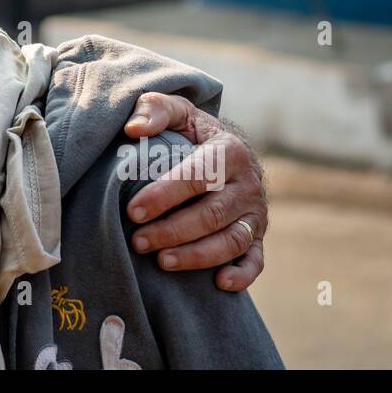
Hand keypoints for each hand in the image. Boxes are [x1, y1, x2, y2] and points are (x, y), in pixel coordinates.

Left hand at [120, 92, 267, 291]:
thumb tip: (134, 128)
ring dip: (198, 256)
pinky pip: (256, 260)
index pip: (197, 177)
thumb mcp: (177, 112)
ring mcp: (256, 212)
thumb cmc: (191, 132)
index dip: (164, 196)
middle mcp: (249, 183)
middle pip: (212, 214)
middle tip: (138, 241)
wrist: (224, 150)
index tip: (133, 211)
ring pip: (231, 241)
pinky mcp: (259, 235)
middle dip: (173, 231)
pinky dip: (242, 275)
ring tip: (162, 262)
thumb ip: (155, 109)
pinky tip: (218, 283)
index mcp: (230, 150)